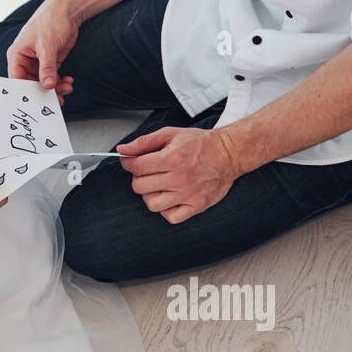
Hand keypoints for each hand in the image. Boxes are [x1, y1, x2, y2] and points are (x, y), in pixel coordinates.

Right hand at [6, 0, 80, 104]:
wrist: (68, 10)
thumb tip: (47, 86)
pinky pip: (53, 77)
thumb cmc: (51, 20)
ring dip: (55, 88)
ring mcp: (38, 61)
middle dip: (44, 92)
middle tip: (57, 100)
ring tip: (67, 88)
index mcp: (17, 54)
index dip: (26, 92)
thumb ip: (47, 68)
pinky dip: (60, 82)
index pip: (17, 79)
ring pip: (43, 82)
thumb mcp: (47, 46)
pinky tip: (69, 81)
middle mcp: (25, 60)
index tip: (37, 102)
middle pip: (31, 84)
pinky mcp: (50, 61)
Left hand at [115, 126, 240, 223]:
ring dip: (150, 194)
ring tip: (158, 185)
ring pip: (152, 204)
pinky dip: (166, 210)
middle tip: (148, 171)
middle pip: (140, 186)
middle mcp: (179, 178)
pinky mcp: (197, 206)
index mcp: (172, 158)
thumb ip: (143, 142)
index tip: (132, 161)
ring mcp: (188, 194)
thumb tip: (122, 150)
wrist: (228, 154)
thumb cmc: (200, 143)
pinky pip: (170, 217)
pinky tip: (169, 197)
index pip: (136, 167)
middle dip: (139, 177)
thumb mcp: (170, 134)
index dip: (129, 163)